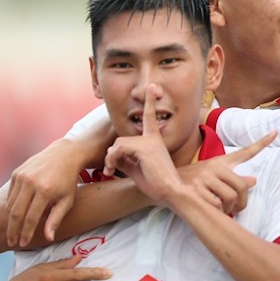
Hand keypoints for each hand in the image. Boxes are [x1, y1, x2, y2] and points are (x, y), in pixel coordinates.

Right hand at [6, 139, 84, 247]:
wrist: (64, 155)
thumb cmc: (68, 181)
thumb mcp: (67, 201)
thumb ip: (56, 219)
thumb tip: (48, 238)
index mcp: (45, 191)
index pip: (30, 218)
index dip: (25, 233)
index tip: (23, 244)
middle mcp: (30, 182)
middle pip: (16, 213)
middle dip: (13, 231)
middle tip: (12, 243)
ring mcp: (21, 176)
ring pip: (11, 204)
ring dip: (11, 220)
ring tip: (13, 231)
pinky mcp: (16, 172)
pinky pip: (10, 194)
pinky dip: (12, 206)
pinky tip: (15, 215)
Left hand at [102, 84, 181, 203]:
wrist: (171, 193)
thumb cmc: (156, 185)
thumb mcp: (137, 170)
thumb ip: (126, 160)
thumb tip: (112, 156)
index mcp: (155, 140)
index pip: (149, 117)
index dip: (150, 101)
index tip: (152, 87)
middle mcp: (153, 138)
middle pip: (122, 138)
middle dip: (112, 153)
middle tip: (108, 169)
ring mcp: (149, 141)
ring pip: (119, 143)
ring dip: (110, 158)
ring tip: (110, 171)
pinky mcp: (144, 147)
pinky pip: (119, 148)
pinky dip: (112, 159)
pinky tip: (112, 171)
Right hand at [177, 131, 274, 213]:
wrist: (164, 185)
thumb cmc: (192, 183)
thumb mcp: (212, 178)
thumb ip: (234, 179)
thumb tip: (253, 180)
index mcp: (221, 162)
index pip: (245, 152)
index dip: (261, 142)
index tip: (276, 132)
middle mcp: (214, 166)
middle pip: (241, 187)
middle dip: (241, 204)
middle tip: (236, 210)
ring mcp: (204, 177)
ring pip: (229, 198)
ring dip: (228, 211)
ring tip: (221, 212)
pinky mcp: (194, 188)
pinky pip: (215, 206)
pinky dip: (216, 214)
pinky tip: (210, 212)